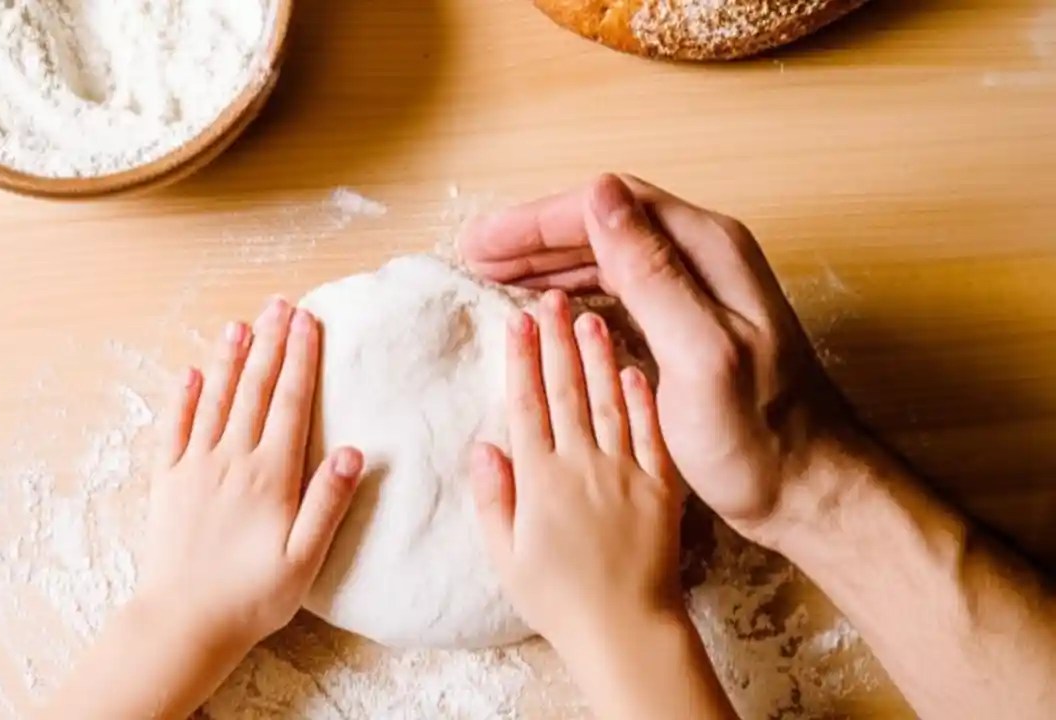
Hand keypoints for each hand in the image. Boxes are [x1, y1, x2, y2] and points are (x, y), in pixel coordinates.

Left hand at [139, 297, 363, 651]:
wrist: (182, 623)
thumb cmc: (252, 598)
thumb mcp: (304, 559)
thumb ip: (327, 503)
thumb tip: (352, 450)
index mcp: (270, 476)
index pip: (289, 402)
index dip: (301, 358)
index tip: (308, 321)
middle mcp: (230, 461)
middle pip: (253, 389)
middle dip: (269, 343)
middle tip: (280, 305)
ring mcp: (194, 468)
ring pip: (214, 399)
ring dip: (228, 358)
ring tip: (240, 323)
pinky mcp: (166, 483)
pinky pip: (173, 429)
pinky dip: (182, 397)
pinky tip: (188, 373)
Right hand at [461, 174, 855, 547]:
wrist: (805, 488)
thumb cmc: (757, 434)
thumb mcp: (700, 353)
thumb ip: (651, 273)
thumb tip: (598, 196)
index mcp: (708, 250)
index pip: (609, 205)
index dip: (538, 220)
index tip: (484, 243)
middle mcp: (704, 258)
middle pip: (604, 223)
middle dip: (534, 237)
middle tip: (473, 255)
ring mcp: (697, 291)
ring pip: (607, 255)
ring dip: (548, 262)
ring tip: (494, 276)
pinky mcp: (688, 325)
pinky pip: (618, 288)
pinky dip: (573, 290)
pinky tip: (546, 306)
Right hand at [470, 290, 685, 654]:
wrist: (626, 631)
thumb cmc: (559, 600)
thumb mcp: (506, 556)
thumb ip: (494, 497)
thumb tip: (483, 445)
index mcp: (541, 480)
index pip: (527, 404)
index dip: (521, 358)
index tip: (517, 319)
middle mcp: (583, 466)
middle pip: (567, 390)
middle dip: (557, 339)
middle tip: (551, 298)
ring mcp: (626, 472)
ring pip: (610, 401)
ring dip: (599, 354)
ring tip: (590, 313)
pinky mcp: (661, 487)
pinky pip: (651, 433)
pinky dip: (644, 398)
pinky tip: (637, 367)